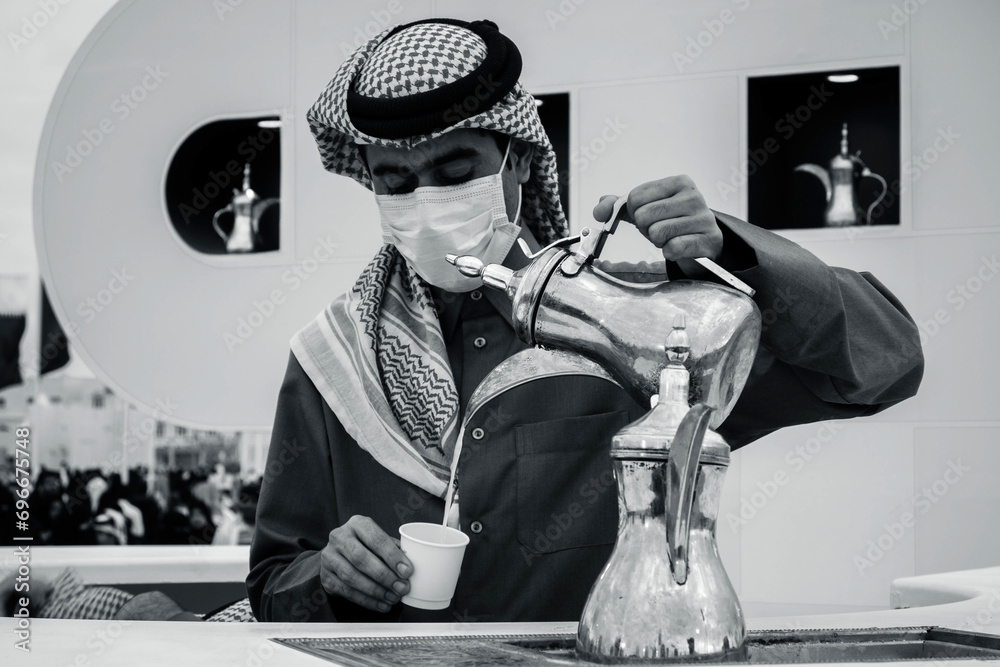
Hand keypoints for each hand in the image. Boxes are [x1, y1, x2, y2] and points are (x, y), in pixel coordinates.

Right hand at [320, 515, 411, 612]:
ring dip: (376, 591)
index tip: (407, 571)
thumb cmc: (364, 546)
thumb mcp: (378, 540)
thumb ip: (393, 548)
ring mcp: (329, 557)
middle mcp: (340, 537)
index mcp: (357, 524)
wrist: (337, 554)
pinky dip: (366, 600)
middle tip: (401, 588)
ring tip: (393, 597)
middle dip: (384, 576)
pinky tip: (381, 604)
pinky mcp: (325, 576)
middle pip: (361, 559)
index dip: (393, 556)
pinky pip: (346, 591)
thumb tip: (410, 561)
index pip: (376, 539)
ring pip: (352, 576)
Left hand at [593, 175, 721, 272]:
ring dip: (658, 241)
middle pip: (643, 215)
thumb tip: (600, 210)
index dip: (634, 212)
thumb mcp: (646, 208)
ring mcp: (703, 219)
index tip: (648, 216)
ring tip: (670, 237)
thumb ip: (619, 206)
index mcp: (678, 182)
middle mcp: (693, 197)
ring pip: (657, 232)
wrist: (703, 242)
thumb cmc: (672, 222)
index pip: (635, 197)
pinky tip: (678, 248)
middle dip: (646, 228)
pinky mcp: (707, 240)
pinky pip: (673, 248)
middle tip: (660, 229)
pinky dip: (669, 252)